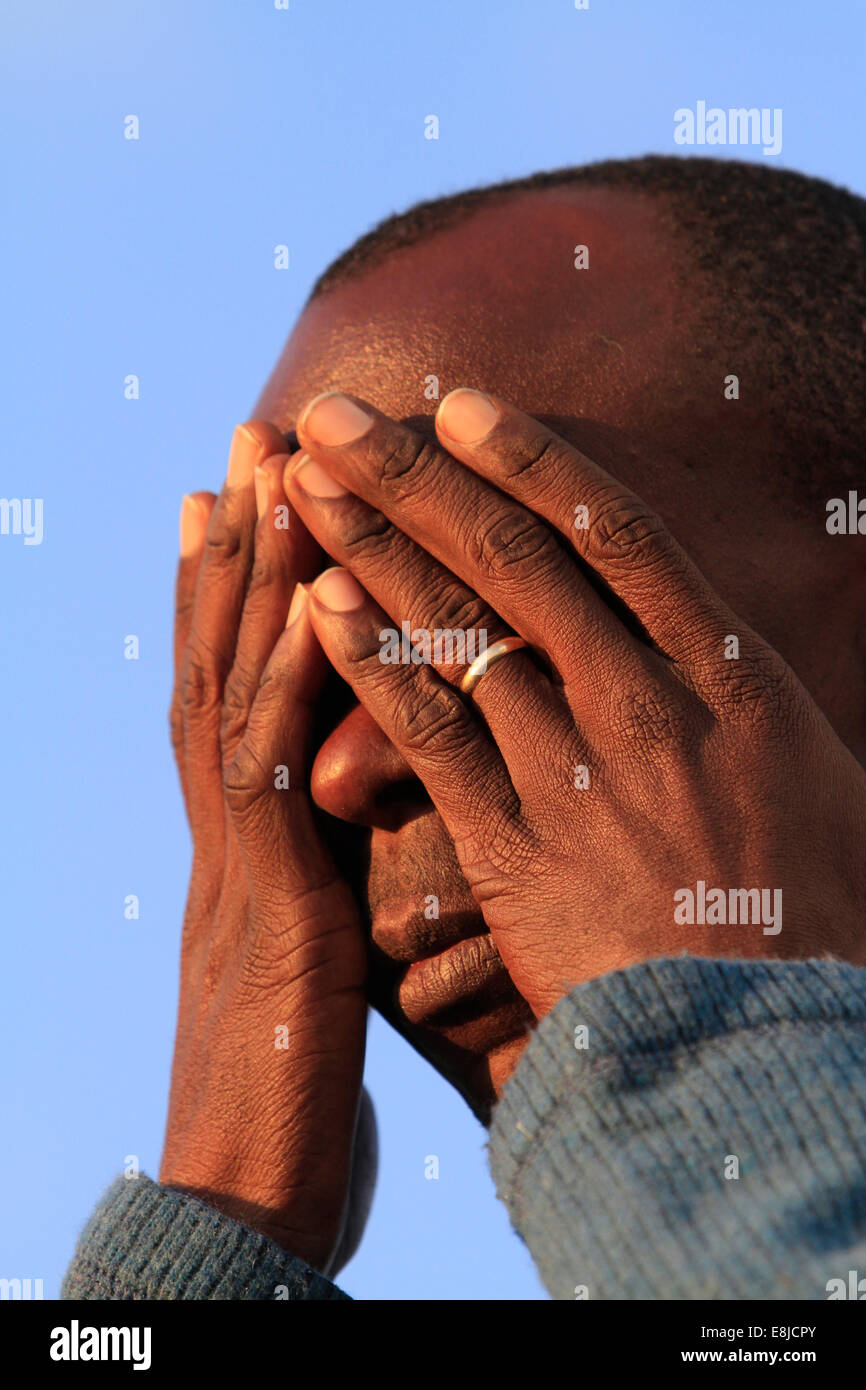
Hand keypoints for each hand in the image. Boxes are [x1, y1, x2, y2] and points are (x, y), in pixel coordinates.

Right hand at [162, 421, 369, 1273]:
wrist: (245, 1194)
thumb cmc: (290, 1093)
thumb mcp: (316, 963)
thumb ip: (326, 887)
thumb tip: (361, 841)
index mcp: (250, 845)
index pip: (243, 693)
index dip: (244, 594)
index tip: (254, 497)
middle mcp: (230, 834)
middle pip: (228, 665)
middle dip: (239, 546)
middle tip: (250, 437)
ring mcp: (238, 858)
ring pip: (236, 690)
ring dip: (249, 575)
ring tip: (253, 470)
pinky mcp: (269, 895)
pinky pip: (274, 762)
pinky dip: (287, 668)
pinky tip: (306, 591)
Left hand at [281, 389, 865, 1017]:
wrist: (769, 1047)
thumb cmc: (816, 916)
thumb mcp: (816, 774)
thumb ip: (746, 693)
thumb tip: (719, 631)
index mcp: (729, 674)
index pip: (617, 535)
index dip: (532, 461)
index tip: (461, 406)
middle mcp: (647, 702)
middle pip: (514, 561)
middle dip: (418, 478)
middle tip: (337, 416)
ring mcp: (577, 771)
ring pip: (460, 633)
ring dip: (374, 550)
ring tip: (307, 486)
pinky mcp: (517, 847)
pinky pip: (434, 737)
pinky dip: (375, 665)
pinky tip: (319, 608)